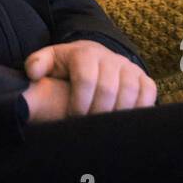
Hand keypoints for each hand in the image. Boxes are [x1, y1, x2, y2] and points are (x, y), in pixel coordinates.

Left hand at [22, 41, 157, 119]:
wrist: (93, 57)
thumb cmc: (68, 66)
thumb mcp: (50, 60)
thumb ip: (38, 64)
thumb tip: (33, 73)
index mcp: (85, 54)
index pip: (85, 79)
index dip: (79, 103)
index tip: (71, 118)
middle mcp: (110, 58)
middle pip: (108, 88)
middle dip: (96, 113)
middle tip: (87, 127)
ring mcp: (128, 67)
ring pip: (130, 91)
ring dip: (117, 114)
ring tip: (104, 129)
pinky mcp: (143, 77)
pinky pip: (149, 91)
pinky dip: (140, 108)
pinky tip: (125, 122)